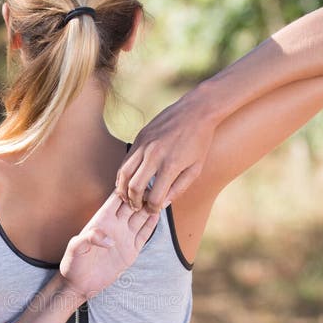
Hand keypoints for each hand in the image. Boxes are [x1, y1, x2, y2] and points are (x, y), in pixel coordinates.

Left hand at [59, 189, 159, 299]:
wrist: (80, 284)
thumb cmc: (73, 264)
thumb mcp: (75, 249)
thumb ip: (89, 238)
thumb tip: (108, 239)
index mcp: (101, 220)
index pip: (116, 199)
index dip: (126, 187)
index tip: (137, 178)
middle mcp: (115, 225)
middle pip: (133, 205)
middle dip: (143, 194)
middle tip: (155, 186)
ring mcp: (124, 236)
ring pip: (141, 217)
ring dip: (150, 207)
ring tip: (160, 196)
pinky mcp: (131, 250)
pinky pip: (144, 234)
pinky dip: (151, 224)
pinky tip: (157, 214)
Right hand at [115, 86, 217, 212]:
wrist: (195, 111)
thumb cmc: (199, 142)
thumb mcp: (195, 169)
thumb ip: (178, 188)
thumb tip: (162, 203)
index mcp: (170, 166)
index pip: (154, 197)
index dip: (152, 209)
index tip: (153, 210)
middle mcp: (154, 156)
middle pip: (134, 188)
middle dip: (134, 202)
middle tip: (137, 207)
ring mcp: (144, 145)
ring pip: (123, 175)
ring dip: (123, 190)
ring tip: (128, 197)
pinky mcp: (139, 138)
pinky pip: (125, 161)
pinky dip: (123, 175)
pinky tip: (128, 182)